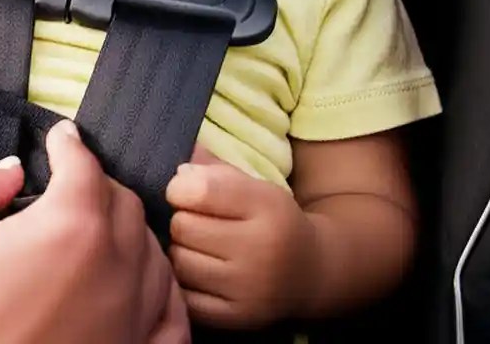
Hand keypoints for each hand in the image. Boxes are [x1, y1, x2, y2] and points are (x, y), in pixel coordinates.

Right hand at [0, 121, 190, 343]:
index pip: (85, 168)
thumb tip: (7, 174)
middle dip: (97, 187)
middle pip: (126, 208)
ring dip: (128, 237)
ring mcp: (126, 327)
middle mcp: (111, 276)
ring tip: (97, 233)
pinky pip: (171, 325)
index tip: (60, 138)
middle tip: (68, 184)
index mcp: (65, 230)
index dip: (69, 145)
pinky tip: (140, 292)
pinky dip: (162, 300)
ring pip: (154, 261)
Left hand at [165, 162, 317, 329]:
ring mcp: (249, 290)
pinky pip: (184, 295)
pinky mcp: (236, 318)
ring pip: (179, 262)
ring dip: (180, 251)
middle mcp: (262, 251)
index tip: (188, 192)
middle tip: (197, 223)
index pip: (198, 190)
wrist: (311, 273)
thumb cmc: (271, 221)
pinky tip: (201, 272)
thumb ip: (214, 172)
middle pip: (183, 226)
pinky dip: (183, 282)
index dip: (180, 188)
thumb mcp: (255, 187)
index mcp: (269, 208)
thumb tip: (178, 174)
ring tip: (199, 248)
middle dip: (182, 220)